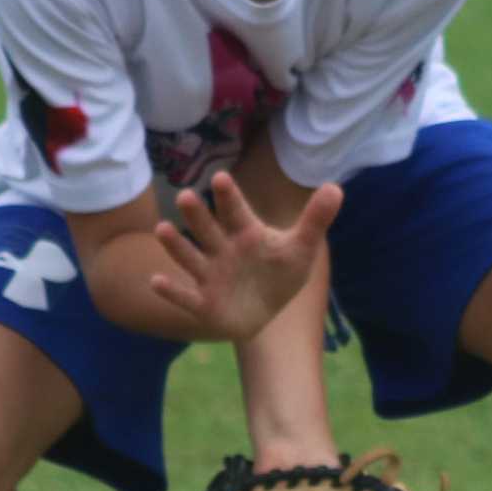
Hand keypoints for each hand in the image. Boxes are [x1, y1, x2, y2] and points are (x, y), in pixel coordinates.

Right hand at [149, 172, 342, 341]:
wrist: (264, 313)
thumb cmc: (279, 274)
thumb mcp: (301, 249)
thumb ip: (315, 220)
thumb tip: (336, 187)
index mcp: (245, 234)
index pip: (236, 211)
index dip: (228, 197)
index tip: (221, 177)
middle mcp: (222, 250)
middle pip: (208, 230)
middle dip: (197, 215)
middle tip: (184, 195)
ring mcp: (210, 276)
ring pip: (190, 258)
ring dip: (176, 245)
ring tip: (162, 229)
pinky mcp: (203, 303)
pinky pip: (185, 296)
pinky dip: (171, 291)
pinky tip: (155, 281)